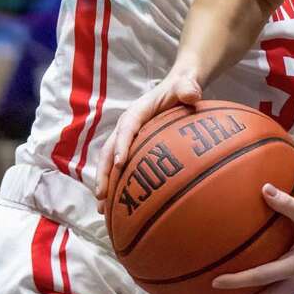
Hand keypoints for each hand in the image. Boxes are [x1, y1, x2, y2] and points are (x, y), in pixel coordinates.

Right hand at [93, 66, 203, 200]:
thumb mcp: (187, 85)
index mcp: (138, 111)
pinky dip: (115, 182)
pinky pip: (119, 165)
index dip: (122, 145)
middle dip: (104, 172)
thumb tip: (191, 94)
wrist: (179, 87)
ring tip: (101, 208)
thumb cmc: (183, 88)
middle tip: (102, 195)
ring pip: (110, 160)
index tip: (120, 164)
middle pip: (109, 149)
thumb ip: (189, 88)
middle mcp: (127, 125)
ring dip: (105, 182)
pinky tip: (115, 204)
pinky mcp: (131, 145)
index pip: (127, 127)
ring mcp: (127, 136)